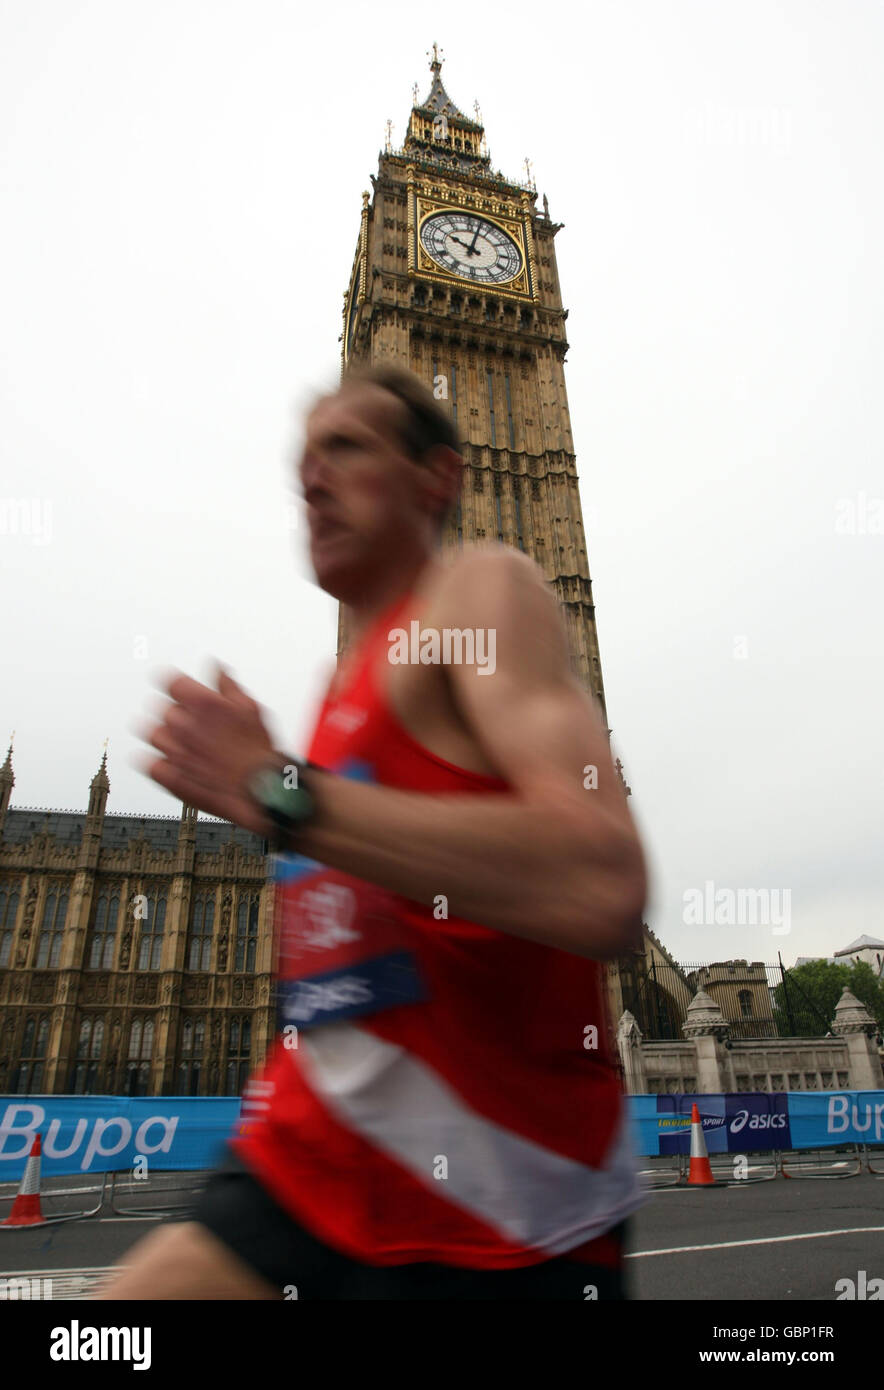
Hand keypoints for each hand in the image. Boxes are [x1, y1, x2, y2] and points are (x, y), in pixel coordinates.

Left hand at [135, 663, 276, 834]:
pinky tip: (172, 762)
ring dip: (164, 735)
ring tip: (181, 743)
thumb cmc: (259, 751)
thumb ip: (227, 685)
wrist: (260, 790)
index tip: (178, 689)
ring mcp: (174, 751)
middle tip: (192, 724)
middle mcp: (183, 724)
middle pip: (160, 707)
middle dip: (175, 713)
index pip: (169, 680)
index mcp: (202, 702)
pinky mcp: (168, 776)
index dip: (176, 686)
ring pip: (151, 733)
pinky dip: (157, 761)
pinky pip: (149, 763)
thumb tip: (215, 667)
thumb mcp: (251, 709)